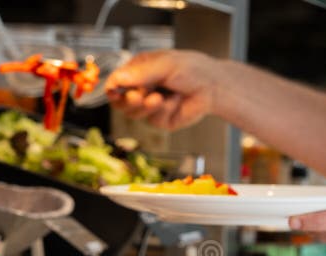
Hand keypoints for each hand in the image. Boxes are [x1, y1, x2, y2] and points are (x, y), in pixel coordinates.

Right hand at [105, 50, 219, 129]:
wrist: (213, 86)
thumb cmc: (192, 69)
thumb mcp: (166, 65)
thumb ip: (142, 73)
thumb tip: (118, 78)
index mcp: (138, 72)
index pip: (116, 82)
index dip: (112, 88)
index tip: (113, 91)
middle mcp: (142, 89)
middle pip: (120, 103)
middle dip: (129, 101)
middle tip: (138, 96)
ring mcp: (150, 107)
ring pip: (134, 114)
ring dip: (147, 106)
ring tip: (161, 98)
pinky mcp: (161, 120)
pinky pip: (154, 120)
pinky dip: (165, 110)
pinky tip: (176, 101)